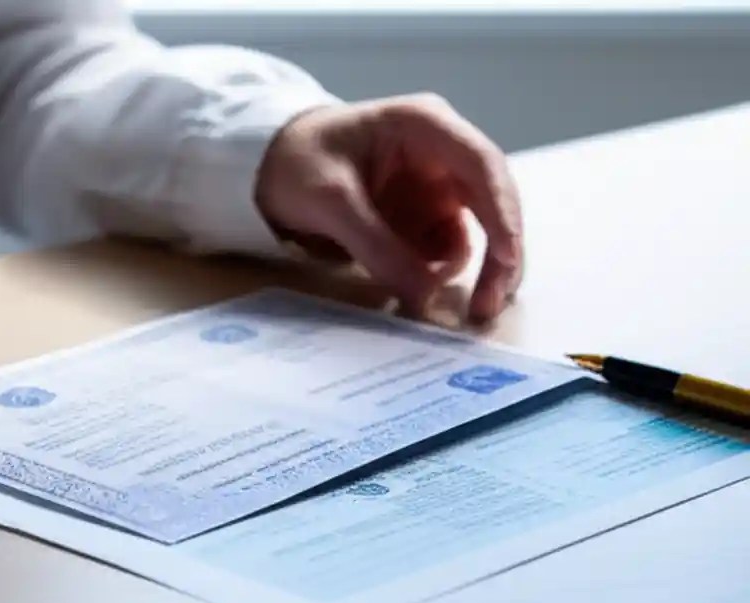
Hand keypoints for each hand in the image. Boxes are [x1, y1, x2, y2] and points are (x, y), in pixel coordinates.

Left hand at [255, 93, 522, 321]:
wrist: (265, 164)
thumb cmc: (295, 160)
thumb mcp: (329, 200)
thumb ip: (376, 244)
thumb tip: (423, 294)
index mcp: (425, 125)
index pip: (482, 166)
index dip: (503, 215)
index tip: (507, 262)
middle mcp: (442, 152)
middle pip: (493, 202)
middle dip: (498, 256)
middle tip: (487, 307)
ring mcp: (435, 185)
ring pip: (476, 231)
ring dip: (469, 270)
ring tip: (442, 303)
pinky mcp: (422, 214)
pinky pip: (445, 248)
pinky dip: (438, 273)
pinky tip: (417, 290)